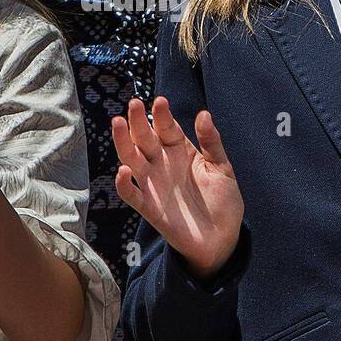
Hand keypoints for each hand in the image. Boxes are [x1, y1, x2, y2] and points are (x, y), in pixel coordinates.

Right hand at [111, 97, 243, 280]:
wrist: (222, 239)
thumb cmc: (223, 200)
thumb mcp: (222, 167)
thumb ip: (211, 142)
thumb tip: (204, 114)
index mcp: (180, 151)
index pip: (167, 128)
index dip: (162, 115)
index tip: (160, 101)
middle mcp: (163, 164)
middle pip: (145, 138)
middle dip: (139, 121)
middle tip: (134, 104)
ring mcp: (154, 184)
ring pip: (132, 159)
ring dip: (123, 142)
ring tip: (118, 124)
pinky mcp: (149, 207)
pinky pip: (132, 194)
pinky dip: (125, 184)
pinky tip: (124, 171)